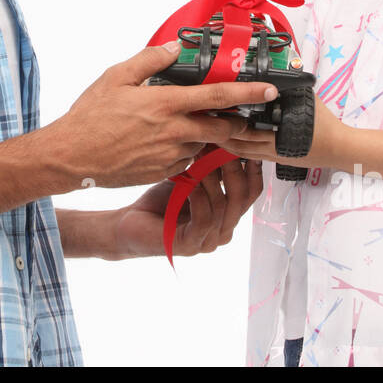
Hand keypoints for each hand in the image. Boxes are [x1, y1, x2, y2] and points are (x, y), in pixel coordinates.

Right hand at [48, 43, 280, 189]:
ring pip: (203, 145)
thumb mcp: (116, 77)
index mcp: (165, 104)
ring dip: (205, 138)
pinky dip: (186, 150)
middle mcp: (173, 131)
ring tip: (189, 128)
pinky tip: (168, 142)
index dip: (248, 94)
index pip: (218, 98)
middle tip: (245, 119)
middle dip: (239, 125)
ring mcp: (169, 155)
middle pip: (222, 129)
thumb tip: (173, 46)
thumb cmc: (90, 115)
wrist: (71, 157)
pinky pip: (185, 160)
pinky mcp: (162, 171)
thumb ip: (149, 59)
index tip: (269, 91)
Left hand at [112, 151, 263, 257]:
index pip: (252, 191)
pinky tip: (188, 180)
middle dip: (230, 166)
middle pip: (241, 197)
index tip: (243, 143)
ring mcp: (208, 240)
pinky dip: (198, 195)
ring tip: (199, 155)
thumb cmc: (159, 202)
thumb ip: (212, 166)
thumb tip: (226, 137)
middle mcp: (223, 230)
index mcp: (228, 215)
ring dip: (210, 176)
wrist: (130, 223)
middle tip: (217, 144)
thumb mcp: (192, 178)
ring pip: (222, 205)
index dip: (251, 167)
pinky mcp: (190, 245)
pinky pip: (204, 218)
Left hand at [216, 91, 345, 167]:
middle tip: (204, 122)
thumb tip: (277, 72)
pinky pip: (251, 157)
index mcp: (278, 132)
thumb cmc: (325, 123)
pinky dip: (236, 150)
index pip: (246, 129)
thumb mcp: (306, 99)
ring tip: (208, 133)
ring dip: (225, 143)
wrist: (340, 148)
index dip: (227, 122)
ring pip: (242, 153)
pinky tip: (227, 143)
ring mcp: (273, 156)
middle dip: (220, 133)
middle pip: (239, 143)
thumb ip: (289, 87)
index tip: (213, 111)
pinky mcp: (275, 160)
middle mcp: (272, 148)